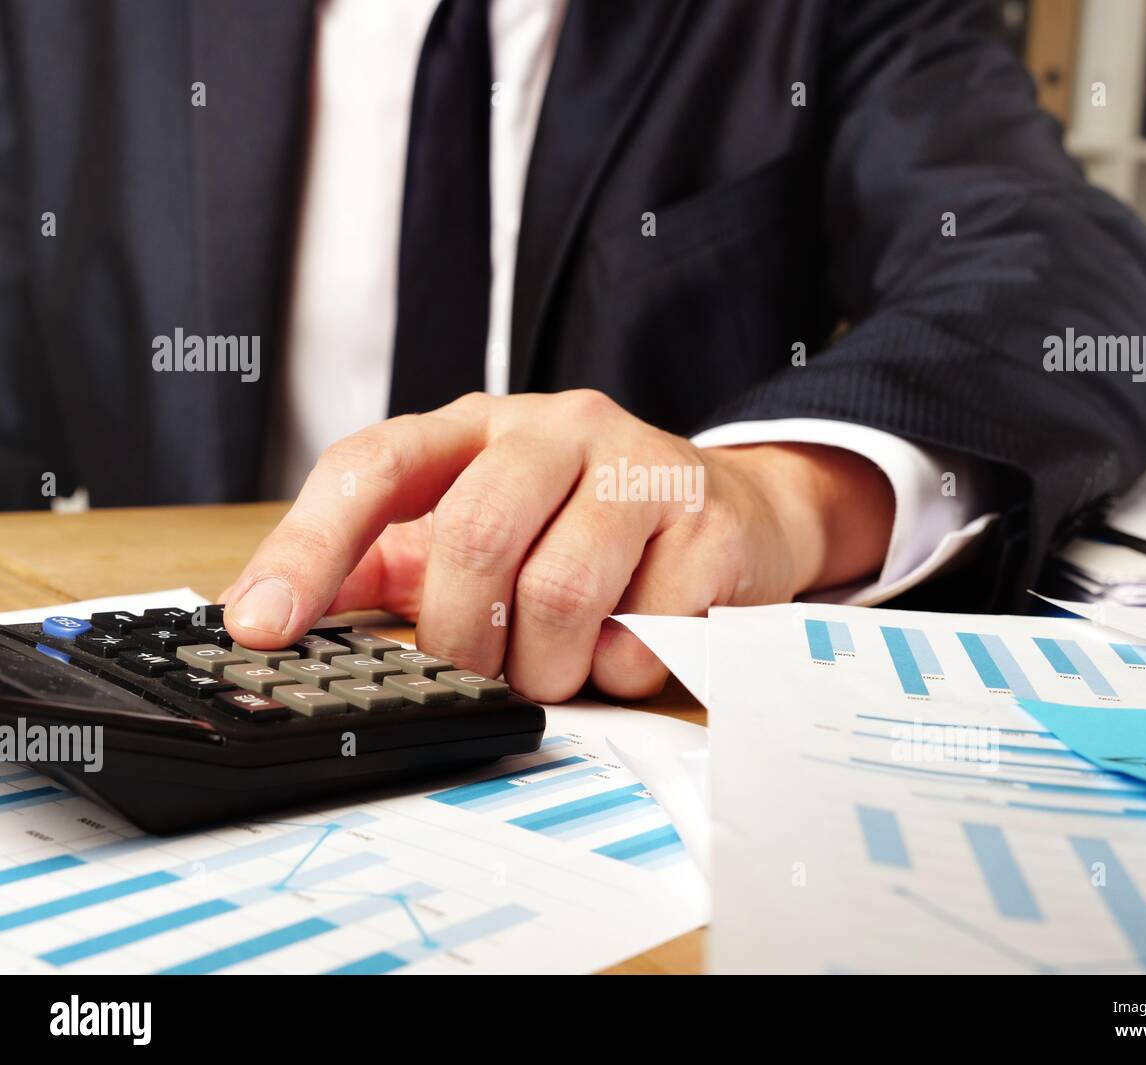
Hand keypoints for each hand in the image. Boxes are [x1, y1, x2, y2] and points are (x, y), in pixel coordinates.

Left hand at [222, 391, 893, 701]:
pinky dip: (618, 670)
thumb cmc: (591, 523)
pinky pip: (641, 633)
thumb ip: (390, 562)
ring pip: (558, 593)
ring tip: (556, 667)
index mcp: (484, 427)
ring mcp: (642, 470)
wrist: (739, 513)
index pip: (374, 464)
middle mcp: (561, 428)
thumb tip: (274, 613)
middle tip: (472, 672)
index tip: (261, 627)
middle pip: (473, 537)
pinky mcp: (709, 527)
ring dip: (543, 667)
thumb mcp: (487, 521)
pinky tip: (628, 645)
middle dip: (458, 635)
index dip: (307, 548)